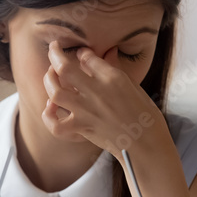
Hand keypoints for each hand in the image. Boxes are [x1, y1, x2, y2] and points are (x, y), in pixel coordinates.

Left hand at [42, 40, 163, 157]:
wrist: (147, 145)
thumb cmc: (145, 115)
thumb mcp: (133, 85)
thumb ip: (115, 68)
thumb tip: (109, 52)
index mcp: (112, 78)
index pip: (86, 57)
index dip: (81, 52)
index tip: (80, 53)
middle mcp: (96, 92)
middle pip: (64, 68)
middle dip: (55, 54)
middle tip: (54, 51)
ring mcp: (86, 112)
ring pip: (55, 92)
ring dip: (49, 81)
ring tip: (50, 75)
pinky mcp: (82, 129)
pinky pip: (56, 125)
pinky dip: (49, 116)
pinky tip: (51, 108)